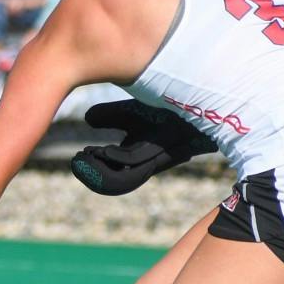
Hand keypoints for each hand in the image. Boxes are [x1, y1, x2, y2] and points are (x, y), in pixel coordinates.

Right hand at [70, 99, 216, 195]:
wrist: (206, 98)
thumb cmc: (171, 105)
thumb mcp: (134, 110)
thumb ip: (110, 116)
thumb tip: (87, 120)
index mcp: (141, 157)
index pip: (114, 177)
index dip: (92, 174)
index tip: (78, 159)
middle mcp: (151, 161)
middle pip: (119, 185)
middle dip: (93, 178)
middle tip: (77, 162)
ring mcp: (162, 155)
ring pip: (129, 179)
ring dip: (102, 172)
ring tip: (85, 157)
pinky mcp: (172, 146)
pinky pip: (141, 162)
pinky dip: (118, 159)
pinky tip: (105, 150)